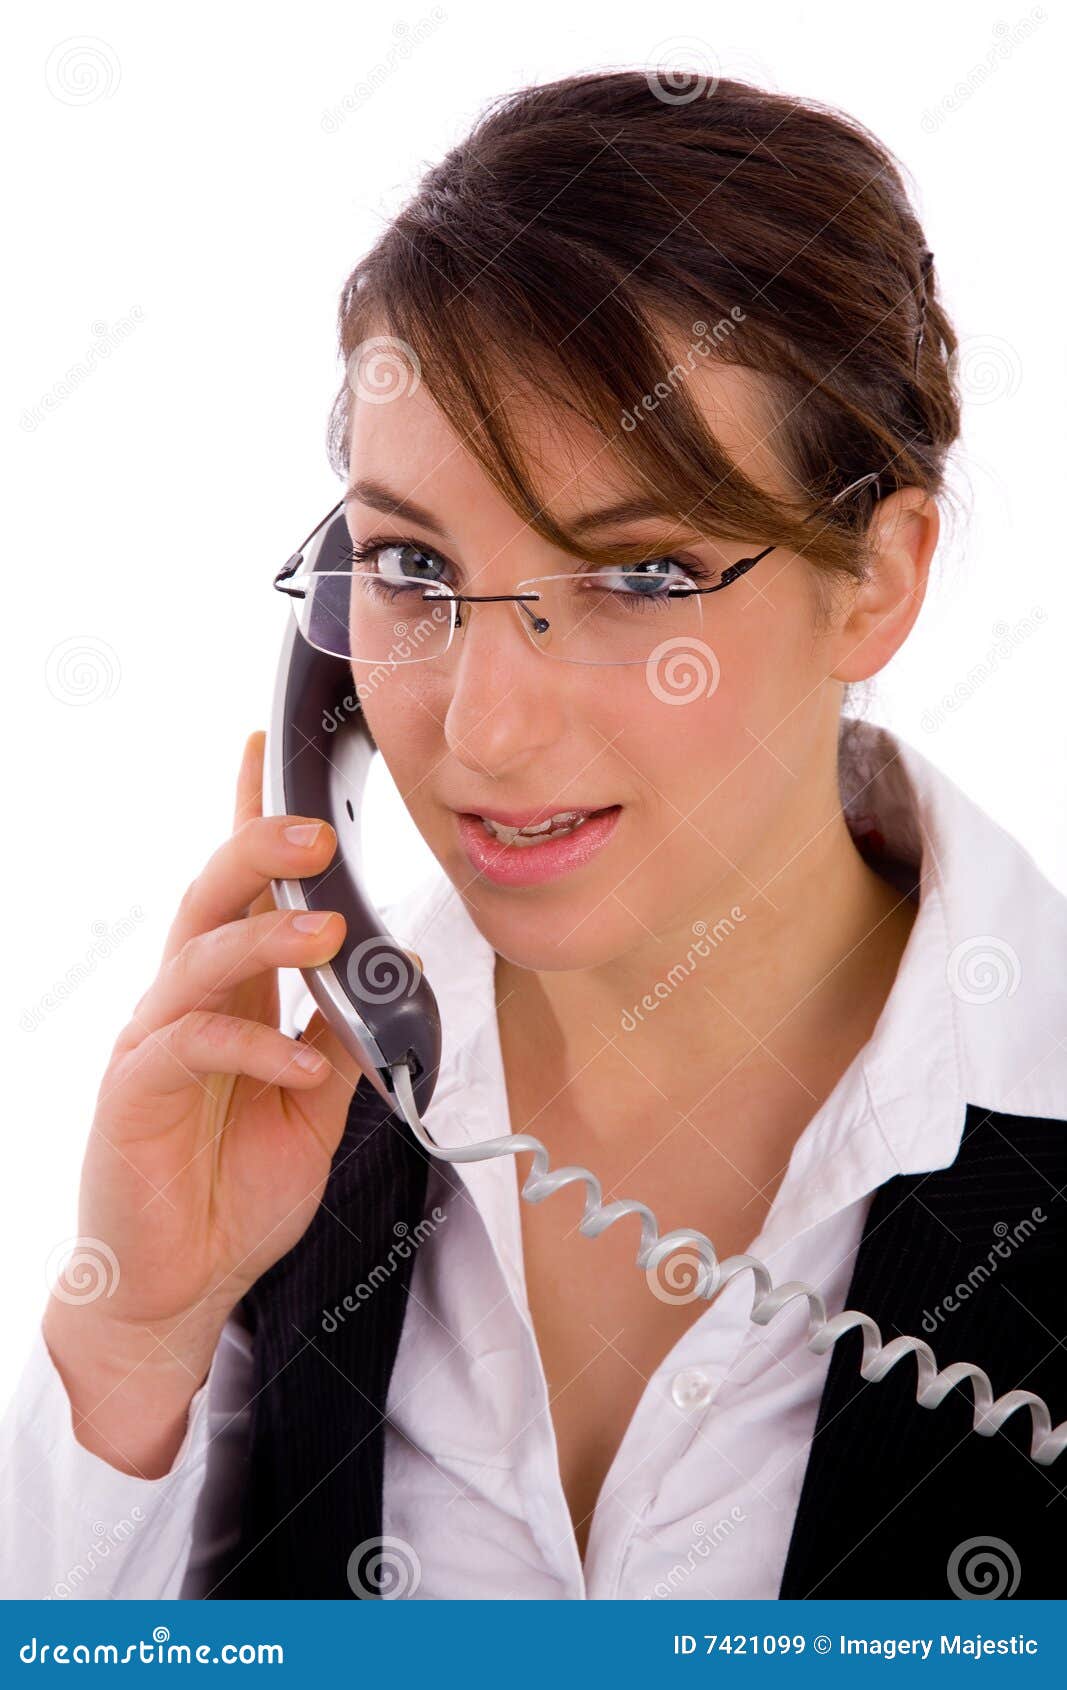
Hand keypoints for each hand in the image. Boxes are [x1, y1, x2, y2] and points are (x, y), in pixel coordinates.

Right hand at [42, 730, 403, 1471]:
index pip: (240, 893)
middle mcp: (186, 1005)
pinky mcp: (134, 1097)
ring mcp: (154, 1046)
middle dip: (259, 850)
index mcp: (229, 997)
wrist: (178, 1288)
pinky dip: (255, 1048)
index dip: (249, 819)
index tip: (270, 754)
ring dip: (266, 937)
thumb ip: (344, 1040)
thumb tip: (395, 976)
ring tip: (328, 929)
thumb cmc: (235, 1192)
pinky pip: (191, 1048)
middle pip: (211, 899)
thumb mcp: (315, 1110)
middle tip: (316, 828)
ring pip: (198, 958)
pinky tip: (302, 1065)